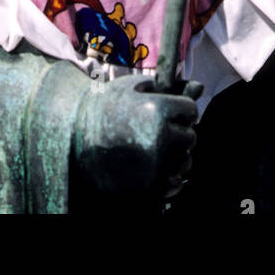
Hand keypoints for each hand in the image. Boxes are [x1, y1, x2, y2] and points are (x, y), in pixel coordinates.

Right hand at [73, 76, 201, 199]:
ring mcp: (154, 166)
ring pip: (185, 162)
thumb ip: (168, 86)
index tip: (167, 112)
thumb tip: (200, 86)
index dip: (179, 109)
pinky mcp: (148, 188)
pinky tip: (150, 167)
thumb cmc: (105, 108)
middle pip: (190, 137)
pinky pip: (175, 183)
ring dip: (175, 156)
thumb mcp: (132, 88)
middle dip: (178, 132)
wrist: (74, 140)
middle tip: (157, 130)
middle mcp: (158, 138)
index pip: (189, 110)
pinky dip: (167, 176)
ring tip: (153, 149)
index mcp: (156, 109)